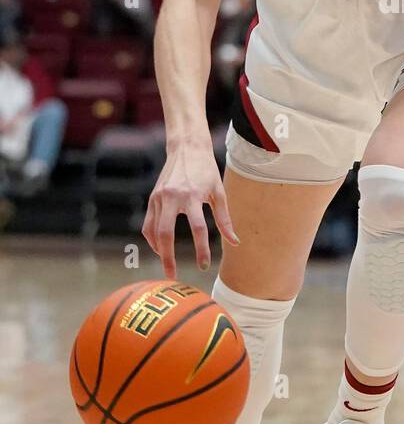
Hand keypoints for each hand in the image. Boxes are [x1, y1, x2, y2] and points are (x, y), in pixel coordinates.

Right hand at [142, 140, 239, 278]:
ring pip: (153, 230)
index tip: (203, 266)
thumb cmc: (207, 170)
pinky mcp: (152, 197)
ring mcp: (159, 197)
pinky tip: (161, 247)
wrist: (187, 148)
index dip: (201, 249)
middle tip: (172, 276)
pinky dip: (152, 238)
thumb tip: (235, 242)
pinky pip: (148, 224)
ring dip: (158, 250)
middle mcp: (173, 196)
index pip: (198, 228)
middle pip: (166, 233)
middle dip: (168, 257)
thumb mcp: (219, 192)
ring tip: (167, 263)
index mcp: (193, 195)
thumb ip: (225, 219)